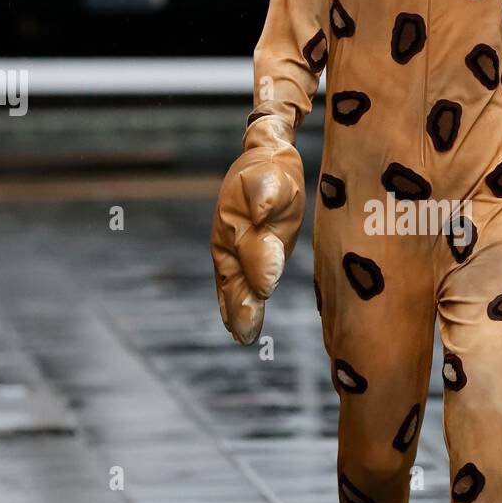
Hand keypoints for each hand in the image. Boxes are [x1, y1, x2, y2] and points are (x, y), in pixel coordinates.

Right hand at [210, 148, 303, 344]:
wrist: (265, 165)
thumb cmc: (271, 172)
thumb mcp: (272, 176)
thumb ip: (267, 194)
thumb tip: (262, 213)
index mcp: (235, 224)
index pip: (250, 251)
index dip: (260, 269)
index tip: (266, 289)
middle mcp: (228, 245)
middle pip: (235, 278)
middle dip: (240, 306)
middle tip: (245, 333)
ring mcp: (234, 255)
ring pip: (233, 288)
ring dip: (237, 313)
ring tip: (243, 337)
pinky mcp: (245, 263)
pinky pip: (236, 288)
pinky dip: (235, 308)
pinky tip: (241, 330)